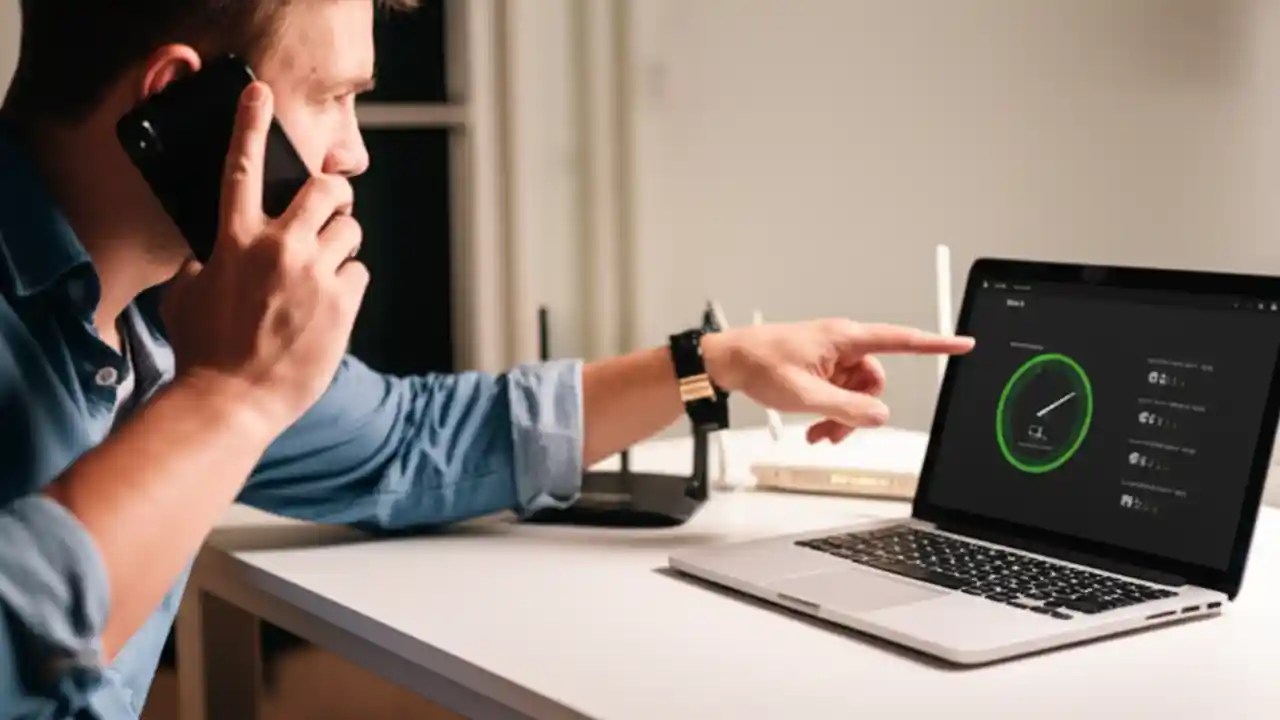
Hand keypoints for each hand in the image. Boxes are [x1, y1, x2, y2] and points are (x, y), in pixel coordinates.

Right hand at [161, 81, 369, 434]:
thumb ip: (205, 261)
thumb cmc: (203, 351)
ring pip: (349, 231)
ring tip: (321, 273)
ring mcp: (314, 273)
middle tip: (326, 213)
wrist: (231, 402)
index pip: (242, 168)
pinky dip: (347, 284)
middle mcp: (278, 247)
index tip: (260, 94)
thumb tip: (214, 254)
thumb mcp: (185, 295)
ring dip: (339, 245)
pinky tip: (327, 308)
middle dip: (331, 195)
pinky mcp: (343, 301)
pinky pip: (358, 272)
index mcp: (234, 240)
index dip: (251, 124)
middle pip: (326, 189)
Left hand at [701, 319, 973, 443]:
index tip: (963, 343)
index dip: (935, 344)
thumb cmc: (761, 364)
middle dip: (859, 411)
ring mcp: (831, 356)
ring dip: (842, 416)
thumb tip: (880, 417)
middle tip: (834, 432)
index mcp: (845, 338)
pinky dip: (830, 411)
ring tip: (818, 432)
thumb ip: (847, 409)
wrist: (729, 360)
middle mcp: (842, 343)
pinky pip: (839, 392)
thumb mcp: (807, 396)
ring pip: (856, 392)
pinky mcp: (820, 366)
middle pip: (874, 382)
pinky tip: (814, 426)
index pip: (901, 340)